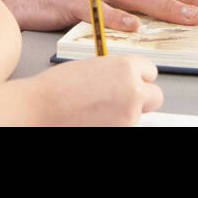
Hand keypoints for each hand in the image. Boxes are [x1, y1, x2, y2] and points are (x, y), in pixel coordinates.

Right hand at [30, 56, 162, 125]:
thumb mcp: (94, 67)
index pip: (150, 71)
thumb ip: (116, 72)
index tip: (130, 80)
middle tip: (123, 98)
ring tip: (96, 109)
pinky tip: (94, 118)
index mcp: (126, 67)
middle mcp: (133, 91)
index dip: (138, 76)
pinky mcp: (122, 131)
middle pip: (156, 96)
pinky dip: (114, 124)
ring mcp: (129, 116)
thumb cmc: (60, 86)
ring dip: (125, 112)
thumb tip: (126, 80)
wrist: (42, 107)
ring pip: (139, 114)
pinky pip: (125, 126)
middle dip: (142, 97)